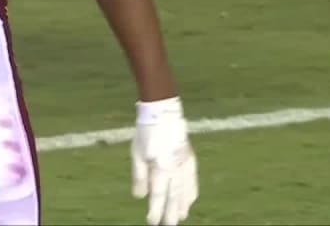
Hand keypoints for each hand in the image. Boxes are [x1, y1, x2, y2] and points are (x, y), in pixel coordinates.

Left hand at [132, 97, 198, 224]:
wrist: (163, 114)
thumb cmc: (146, 133)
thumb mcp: (137, 154)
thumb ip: (139, 176)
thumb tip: (140, 197)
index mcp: (160, 167)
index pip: (158, 195)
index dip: (156, 210)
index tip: (152, 221)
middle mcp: (175, 168)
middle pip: (174, 196)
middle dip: (171, 213)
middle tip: (169, 225)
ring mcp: (185, 164)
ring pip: (185, 190)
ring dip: (183, 205)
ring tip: (181, 217)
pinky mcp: (190, 159)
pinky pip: (192, 180)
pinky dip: (191, 192)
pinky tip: (190, 200)